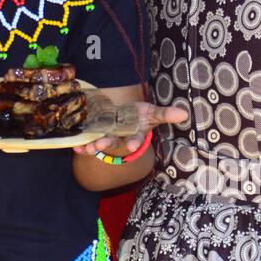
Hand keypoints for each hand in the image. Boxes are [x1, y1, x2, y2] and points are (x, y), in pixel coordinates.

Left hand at [73, 102, 187, 156]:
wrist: (124, 117)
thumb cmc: (140, 116)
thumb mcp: (152, 113)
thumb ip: (165, 114)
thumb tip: (184, 113)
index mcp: (135, 133)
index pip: (136, 138)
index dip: (134, 142)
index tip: (131, 145)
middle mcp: (121, 137)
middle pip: (114, 142)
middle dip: (107, 144)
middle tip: (100, 146)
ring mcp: (108, 136)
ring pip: (100, 143)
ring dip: (93, 146)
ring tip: (87, 148)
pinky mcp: (96, 134)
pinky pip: (88, 141)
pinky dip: (82, 146)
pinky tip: (77, 148)